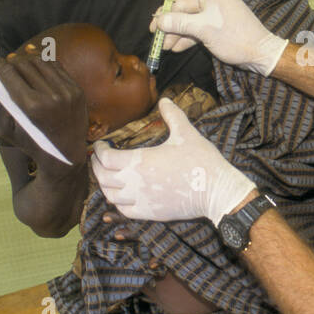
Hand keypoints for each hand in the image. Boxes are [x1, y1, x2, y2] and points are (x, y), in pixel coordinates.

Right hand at [0, 45, 87, 169]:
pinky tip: (37, 67)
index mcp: (32, 107)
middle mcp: (51, 96)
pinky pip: (58, 68)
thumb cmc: (32, 145)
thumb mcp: (7, 131)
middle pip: (25, 65)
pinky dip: (45, 64)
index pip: (11, 75)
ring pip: (42, 63)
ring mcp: (67, 92)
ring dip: (29, 60)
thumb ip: (0, 105)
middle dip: (13, 62)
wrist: (66, 156)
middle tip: (7, 62)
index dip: (0, 66)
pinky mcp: (77, 90)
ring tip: (21, 62)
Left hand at [91, 98, 255, 224]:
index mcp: (140, 161)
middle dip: (97, 166)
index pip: (105, 158)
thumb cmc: (201, 161)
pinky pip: (124, 210)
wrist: (216, 191)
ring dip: (104, 184)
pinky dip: (117, 201)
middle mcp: (135, 183)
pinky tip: (121, 194)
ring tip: (107, 176)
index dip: (98, 151)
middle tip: (98, 159)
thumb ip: (172, 115)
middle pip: (102, 177)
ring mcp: (141, 200)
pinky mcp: (149, 213)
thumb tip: (165, 100)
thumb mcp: (186, 132)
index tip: (100, 145)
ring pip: (110, 195)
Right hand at [150, 0, 287, 75]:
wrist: (260, 54)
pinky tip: (175, 48)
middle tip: (155, 32)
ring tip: (162, 46)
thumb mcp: (204, 29)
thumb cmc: (235, 36)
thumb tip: (159, 21)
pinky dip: (187, 37)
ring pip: (190, 19)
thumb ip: (179, 23)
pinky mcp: (217, 29)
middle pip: (185, 3)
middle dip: (169, 18)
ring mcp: (215, 15)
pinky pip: (197, 29)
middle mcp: (213, 0)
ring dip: (176, 31)